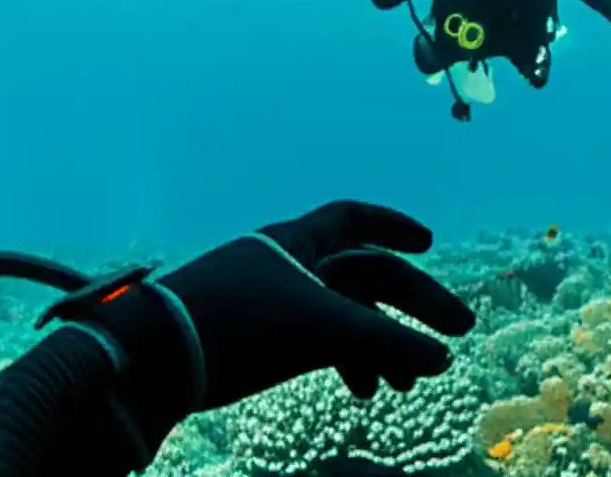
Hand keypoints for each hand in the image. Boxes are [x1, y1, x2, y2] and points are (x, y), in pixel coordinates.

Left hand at [75, 200, 474, 448]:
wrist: (152, 361)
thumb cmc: (238, 324)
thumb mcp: (321, 329)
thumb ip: (386, 342)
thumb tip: (443, 359)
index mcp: (299, 242)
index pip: (354, 218)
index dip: (395, 226)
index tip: (429, 243)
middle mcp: (288, 265)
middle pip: (364, 277)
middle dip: (411, 306)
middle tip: (458, 331)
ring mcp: (272, 303)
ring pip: (343, 316)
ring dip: (382, 344)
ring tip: (406, 385)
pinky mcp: (258, 339)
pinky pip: (317, 342)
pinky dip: (346, 362)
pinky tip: (362, 391)